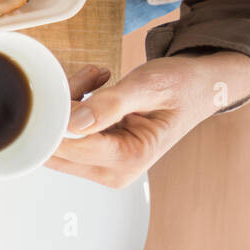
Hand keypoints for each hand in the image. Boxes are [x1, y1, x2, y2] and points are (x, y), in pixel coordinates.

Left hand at [47, 52, 249, 187]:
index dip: (60, 115)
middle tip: (85, 79)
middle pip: (57, 147)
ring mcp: (100, 167)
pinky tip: (91, 88)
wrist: (195, 89)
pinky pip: (63, 135)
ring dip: (65, 106)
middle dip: (60, 109)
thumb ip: (111, 104)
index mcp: (130, 159)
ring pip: (55, 140)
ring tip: (93, 80)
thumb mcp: (148, 86)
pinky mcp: (92, 156)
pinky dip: (69, 109)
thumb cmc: (179, 86)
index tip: (68, 87)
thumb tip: (74, 123)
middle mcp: (112, 171)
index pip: (72, 145)